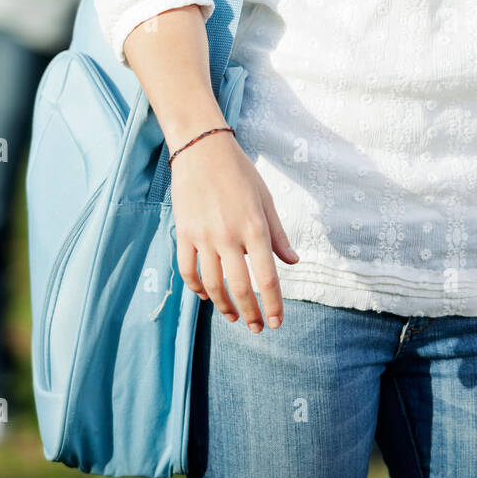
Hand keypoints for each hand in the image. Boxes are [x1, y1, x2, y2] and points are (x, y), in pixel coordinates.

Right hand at [171, 131, 298, 331]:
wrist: (202, 149)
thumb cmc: (240, 172)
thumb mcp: (265, 200)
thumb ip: (278, 235)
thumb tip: (292, 262)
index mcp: (254, 228)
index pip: (266, 278)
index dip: (273, 305)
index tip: (277, 322)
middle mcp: (229, 236)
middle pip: (240, 288)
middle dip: (250, 314)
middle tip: (257, 328)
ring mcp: (203, 236)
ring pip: (212, 284)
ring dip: (223, 306)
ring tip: (233, 317)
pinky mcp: (183, 233)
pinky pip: (188, 269)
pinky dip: (197, 287)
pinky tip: (206, 295)